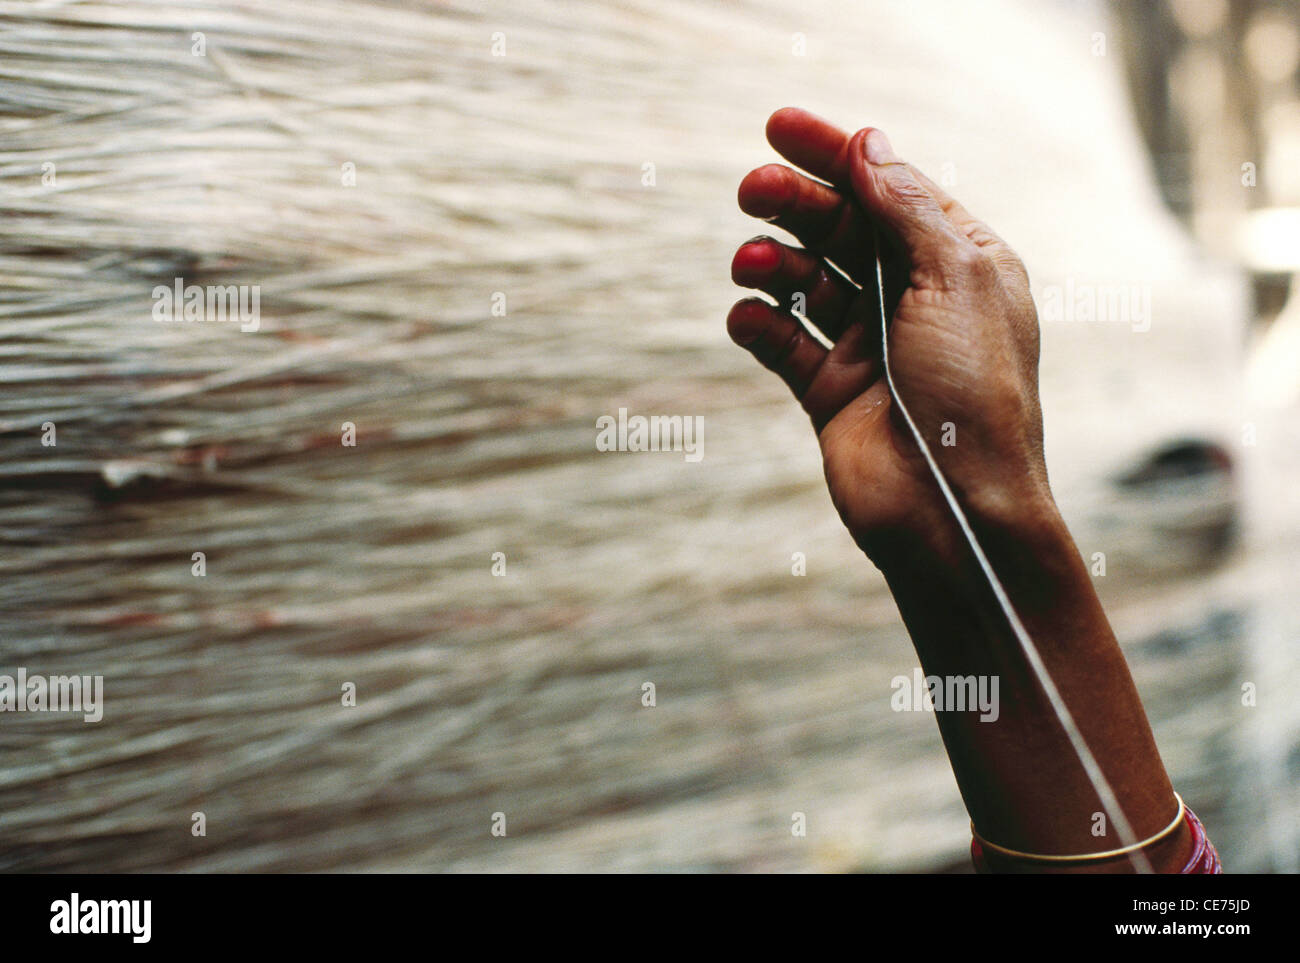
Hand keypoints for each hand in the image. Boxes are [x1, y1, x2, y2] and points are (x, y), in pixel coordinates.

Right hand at [728, 108, 1050, 560]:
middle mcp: (913, 301)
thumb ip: (906, 209)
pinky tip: (747, 316)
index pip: (890, 190)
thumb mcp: (954, 280)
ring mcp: (870, 347)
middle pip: (842, 231)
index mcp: (959, 265)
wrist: (951, 510)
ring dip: (775, 265)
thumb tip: (870, 146)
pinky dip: (760, 324)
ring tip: (750, 264)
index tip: (780, 127)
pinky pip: (784, 343)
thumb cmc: (972, 396)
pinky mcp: (830, 392)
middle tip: (751, 188)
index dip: (837, 155)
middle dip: (796, 204)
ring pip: (808, 283)